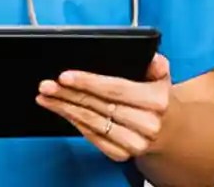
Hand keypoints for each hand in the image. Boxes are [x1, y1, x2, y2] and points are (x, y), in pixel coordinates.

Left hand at [37, 54, 171, 161]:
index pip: (116, 89)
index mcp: (157, 101)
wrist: (166, 129)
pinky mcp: (122, 154)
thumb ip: (157, 63)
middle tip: (47, 86)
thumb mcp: (161, 77)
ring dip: (65, 109)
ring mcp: (134, 142)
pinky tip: (63, 111)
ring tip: (47, 97)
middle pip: (99, 106)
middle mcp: (147, 124)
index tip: (66, 76)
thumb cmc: (156, 98)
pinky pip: (92, 137)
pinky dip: (75, 123)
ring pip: (92, 123)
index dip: (89, 82)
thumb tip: (152, 59)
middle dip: (69, 94)